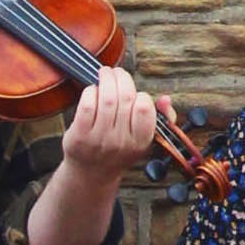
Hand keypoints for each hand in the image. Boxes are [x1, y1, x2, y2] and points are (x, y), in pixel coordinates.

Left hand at [62, 66, 164, 180]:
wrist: (92, 172)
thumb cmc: (120, 150)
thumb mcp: (145, 139)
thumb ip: (160, 118)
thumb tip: (165, 99)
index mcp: (141, 142)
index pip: (145, 108)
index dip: (140, 95)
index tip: (134, 93)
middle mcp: (121, 142)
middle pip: (125, 98)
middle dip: (121, 78)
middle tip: (116, 72)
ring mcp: (99, 139)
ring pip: (106, 98)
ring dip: (106, 79)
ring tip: (105, 74)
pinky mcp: (80, 136)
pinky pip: (87, 105)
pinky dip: (90, 91)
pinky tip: (93, 91)